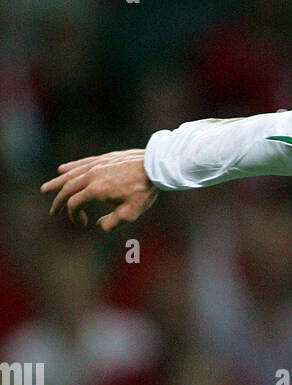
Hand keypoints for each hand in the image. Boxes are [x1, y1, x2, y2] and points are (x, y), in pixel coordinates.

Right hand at [41, 149, 157, 229]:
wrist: (154, 167)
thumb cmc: (143, 191)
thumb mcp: (130, 214)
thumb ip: (112, 222)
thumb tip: (99, 224)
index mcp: (96, 190)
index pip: (75, 204)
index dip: (75, 216)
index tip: (83, 224)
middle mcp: (91, 176)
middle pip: (68, 189)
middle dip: (59, 202)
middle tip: (53, 212)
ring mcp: (96, 166)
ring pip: (71, 175)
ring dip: (57, 183)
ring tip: (45, 189)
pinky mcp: (102, 159)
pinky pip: (81, 164)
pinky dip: (70, 168)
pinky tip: (62, 170)